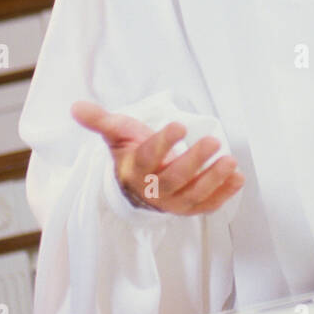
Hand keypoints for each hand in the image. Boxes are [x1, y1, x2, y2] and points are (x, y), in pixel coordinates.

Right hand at [71, 101, 244, 214]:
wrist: (136, 186)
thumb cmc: (131, 153)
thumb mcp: (117, 134)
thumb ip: (100, 120)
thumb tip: (75, 106)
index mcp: (135, 169)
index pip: (148, 157)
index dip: (163, 142)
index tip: (179, 125)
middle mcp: (153, 189)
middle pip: (173, 179)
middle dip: (194, 161)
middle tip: (213, 142)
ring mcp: (172, 201)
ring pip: (192, 195)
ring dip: (213, 180)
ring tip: (230, 162)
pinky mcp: (189, 207)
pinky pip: (206, 205)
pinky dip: (223, 194)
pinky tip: (238, 178)